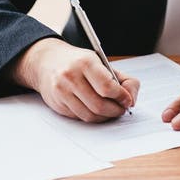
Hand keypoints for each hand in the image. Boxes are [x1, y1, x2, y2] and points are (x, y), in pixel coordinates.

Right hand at [9, 38, 139, 122]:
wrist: (47, 61)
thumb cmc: (78, 62)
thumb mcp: (100, 61)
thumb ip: (121, 78)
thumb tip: (131, 98)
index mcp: (86, 62)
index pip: (107, 86)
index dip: (121, 97)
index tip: (128, 100)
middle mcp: (71, 77)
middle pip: (99, 105)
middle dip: (115, 110)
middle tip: (122, 109)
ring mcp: (62, 91)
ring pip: (89, 115)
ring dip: (105, 117)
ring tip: (111, 111)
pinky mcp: (57, 104)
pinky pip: (79, 117)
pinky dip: (92, 117)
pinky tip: (97, 111)